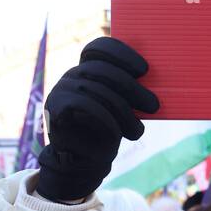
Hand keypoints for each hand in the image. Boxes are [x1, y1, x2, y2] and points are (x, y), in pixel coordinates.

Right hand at [36, 38, 159, 202]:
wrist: (84, 162)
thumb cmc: (108, 131)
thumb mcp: (122, 107)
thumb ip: (130, 91)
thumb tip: (155, 81)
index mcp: (88, 69)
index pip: (99, 49)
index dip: (122, 54)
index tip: (145, 70)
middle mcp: (72, 75)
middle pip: (102, 70)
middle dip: (131, 88)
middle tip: (153, 105)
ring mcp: (60, 90)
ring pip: (97, 90)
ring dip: (123, 112)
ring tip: (137, 131)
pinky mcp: (55, 109)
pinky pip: (86, 106)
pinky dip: (106, 121)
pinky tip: (118, 135)